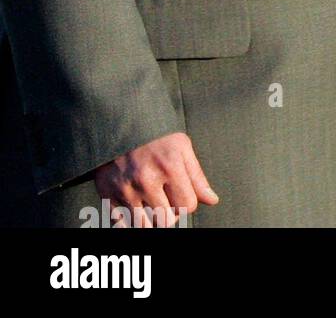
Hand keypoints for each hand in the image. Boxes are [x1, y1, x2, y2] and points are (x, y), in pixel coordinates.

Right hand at [94, 131, 218, 226]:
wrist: (120, 124)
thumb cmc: (157, 137)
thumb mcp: (181, 147)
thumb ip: (197, 176)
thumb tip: (213, 200)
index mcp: (170, 166)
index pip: (188, 206)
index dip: (188, 202)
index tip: (182, 193)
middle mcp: (146, 180)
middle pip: (166, 220)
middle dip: (170, 213)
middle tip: (166, 200)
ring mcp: (125, 190)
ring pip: (145, 226)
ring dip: (150, 219)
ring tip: (151, 204)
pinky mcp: (107, 196)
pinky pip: (122, 225)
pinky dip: (130, 221)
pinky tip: (134, 207)